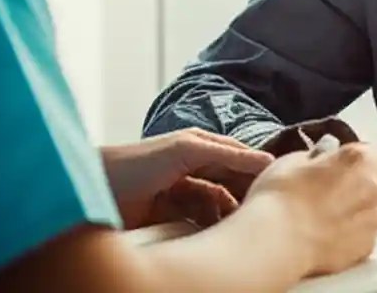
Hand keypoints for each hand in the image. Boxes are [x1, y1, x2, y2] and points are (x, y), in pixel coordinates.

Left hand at [100, 128, 273, 229]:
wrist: (96, 189)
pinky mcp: (171, 215)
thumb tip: (268, 160)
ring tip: (238, 224)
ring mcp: (183, 191)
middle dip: (245, 193)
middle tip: (261, 209)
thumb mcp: (189, 150)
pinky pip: (199, 221)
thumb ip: (229, 154)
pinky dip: (209, 226)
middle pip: (231, 181)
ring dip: (227, 213)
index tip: (280, 184)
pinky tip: (216, 232)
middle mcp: (194, 166)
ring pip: (217, 204)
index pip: (241, 156)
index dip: (259, 169)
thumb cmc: (139, 161)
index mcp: (200, 145)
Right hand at [261, 118, 376, 230]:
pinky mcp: (366, 249)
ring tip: (327, 221)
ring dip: (356, 214)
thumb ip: (319, 156)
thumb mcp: (293, 162)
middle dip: (359, 190)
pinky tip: (328, 238)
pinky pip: (362, 237)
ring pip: (370, 214)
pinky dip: (350, 236)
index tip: (376, 165)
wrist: (277, 240)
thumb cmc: (281, 194)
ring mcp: (373, 222)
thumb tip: (328, 151)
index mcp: (359, 161)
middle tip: (332, 195)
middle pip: (375, 187)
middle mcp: (374, 189)